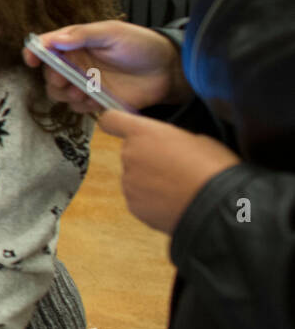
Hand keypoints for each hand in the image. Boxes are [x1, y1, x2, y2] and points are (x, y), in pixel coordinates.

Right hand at [22, 20, 188, 113]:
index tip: (31, 59)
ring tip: (83, 90)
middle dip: (52, 77)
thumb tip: (54, 40)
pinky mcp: (95, 101)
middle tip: (65, 78)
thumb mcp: (112, 32)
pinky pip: (78, 108)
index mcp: (75, 43)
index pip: (46, 46)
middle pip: (48, 73)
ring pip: (59, 93)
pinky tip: (96, 99)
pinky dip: (82, 106)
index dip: (34, 52)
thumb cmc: (140, 44)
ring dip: (66, 94)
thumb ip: (83, 34)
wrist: (167, 70)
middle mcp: (75, 63)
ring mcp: (84, 83)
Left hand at [99, 108, 239, 233]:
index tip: (117, 125)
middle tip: (173, 167)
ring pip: (135, 177)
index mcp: (143, 133)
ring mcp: (129, 182)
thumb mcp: (197, 140)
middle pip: (130, 153)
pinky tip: (173, 202)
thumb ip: (172, 139)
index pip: (111, 120)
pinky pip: (139, 199)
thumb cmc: (213, 169)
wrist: (218, 208)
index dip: (115, 122)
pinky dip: (152, 200)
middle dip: (147, 158)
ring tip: (178, 188)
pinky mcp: (133, 206)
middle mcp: (129, 155)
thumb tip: (170, 147)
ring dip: (149, 180)